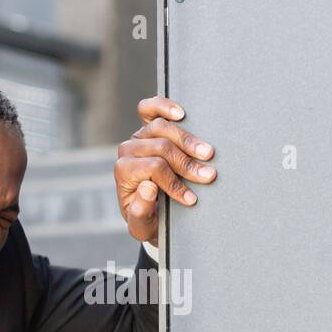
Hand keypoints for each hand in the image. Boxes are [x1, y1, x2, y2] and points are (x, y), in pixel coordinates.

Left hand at [115, 96, 216, 243]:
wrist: (149, 211)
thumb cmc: (146, 217)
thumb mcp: (140, 225)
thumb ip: (140, 211)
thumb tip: (148, 187)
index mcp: (123, 172)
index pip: (153, 167)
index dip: (174, 182)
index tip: (190, 198)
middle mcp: (128, 151)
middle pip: (161, 147)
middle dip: (187, 164)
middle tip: (208, 176)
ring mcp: (138, 137)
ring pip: (162, 127)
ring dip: (188, 140)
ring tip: (207, 153)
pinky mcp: (148, 127)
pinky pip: (149, 109)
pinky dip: (164, 106)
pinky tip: (181, 113)